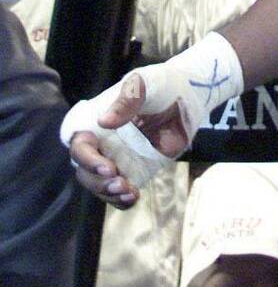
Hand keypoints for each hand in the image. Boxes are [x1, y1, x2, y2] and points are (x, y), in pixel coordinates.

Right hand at [68, 73, 186, 207]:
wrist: (188, 97)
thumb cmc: (159, 85)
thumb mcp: (143, 86)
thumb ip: (126, 102)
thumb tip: (104, 122)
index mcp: (96, 123)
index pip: (80, 145)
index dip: (87, 159)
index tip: (107, 166)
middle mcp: (103, 144)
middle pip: (85, 171)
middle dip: (98, 181)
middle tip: (119, 182)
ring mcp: (118, 159)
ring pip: (100, 185)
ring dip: (109, 194)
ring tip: (128, 191)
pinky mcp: (135, 170)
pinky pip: (121, 192)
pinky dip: (123, 200)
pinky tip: (134, 197)